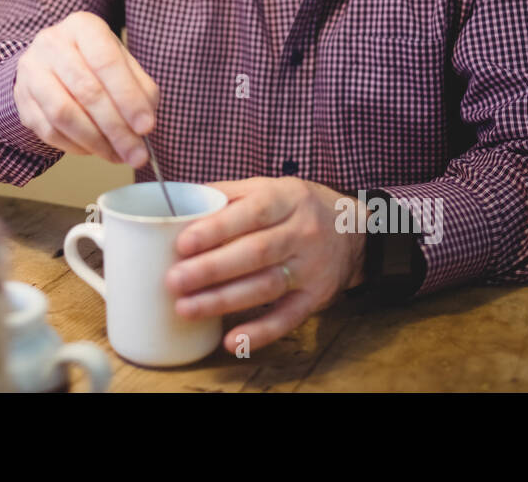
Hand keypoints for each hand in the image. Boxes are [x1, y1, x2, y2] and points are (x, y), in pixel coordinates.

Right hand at [13, 11, 159, 165]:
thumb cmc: (94, 63)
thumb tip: (144, 124)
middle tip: (136, 153)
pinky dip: (76, 146)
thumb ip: (140, 89)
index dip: (129, 97)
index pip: (107, 62)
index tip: (147, 127)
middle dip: (116, 128)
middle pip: (86, 91)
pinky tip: (95, 149)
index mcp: (82, 26)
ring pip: (64, 114)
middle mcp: (52, 43)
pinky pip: (49, 131)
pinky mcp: (22, 100)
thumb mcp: (122, 63)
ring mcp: (32, 72)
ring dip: (96, 142)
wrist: (51, 62)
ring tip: (117, 155)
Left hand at [164, 177, 366, 353]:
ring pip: (266, 287)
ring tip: (186, 308)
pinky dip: (260, 332)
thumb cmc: (296, 207)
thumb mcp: (268, 188)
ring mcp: (311, 268)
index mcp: (286, 199)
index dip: (217, 230)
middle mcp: (302, 233)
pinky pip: (287, 318)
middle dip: (212, 269)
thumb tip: (179, 201)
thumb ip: (227, 194)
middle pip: (256, 253)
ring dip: (224, 301)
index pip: (251, 213)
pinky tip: (231, 340)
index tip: (183, 243)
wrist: (353, 230)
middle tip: (174, 280)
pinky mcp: (316, 298)